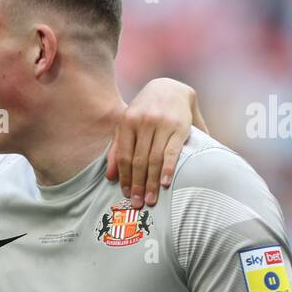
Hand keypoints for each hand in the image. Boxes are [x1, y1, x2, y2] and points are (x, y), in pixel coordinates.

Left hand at [106, 78, 195, 208]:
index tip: (125, 194)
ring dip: (151, 183)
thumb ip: (117, 148)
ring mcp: (162, 124)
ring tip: (150, 200)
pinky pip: (172, 152)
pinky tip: (165, 183)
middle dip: (137, 185)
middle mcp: (144, 122)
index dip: (125, 177)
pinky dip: (168, 169)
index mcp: (128, 121)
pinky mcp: (180, 127)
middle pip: (139, 160)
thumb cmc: (145, 111)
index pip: (124, 155)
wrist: (170, 87)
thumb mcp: (127, 124)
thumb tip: (110, 177)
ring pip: (154, 159)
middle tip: (137, 204)